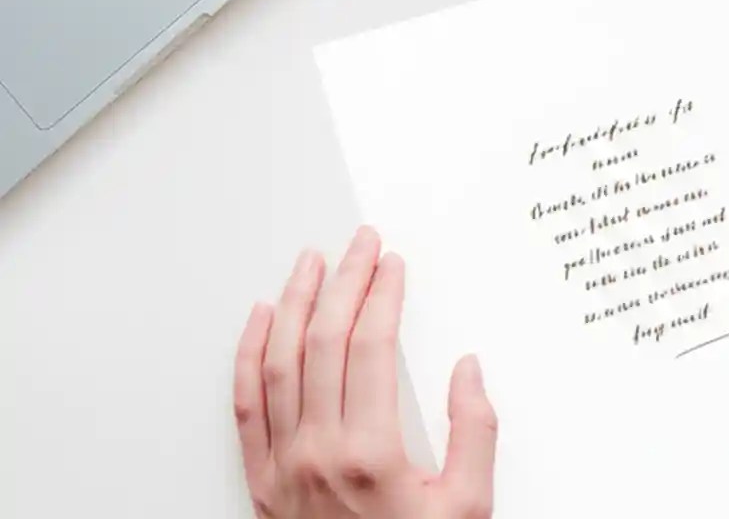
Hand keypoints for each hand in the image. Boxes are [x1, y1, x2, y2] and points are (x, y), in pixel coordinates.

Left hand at [234, 227, 497, 518]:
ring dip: (296, 303)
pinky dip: (248, 354)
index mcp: (371, 454)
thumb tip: (467, 370)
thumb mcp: (469, 509)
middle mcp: (317, 452)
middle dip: (345, 282)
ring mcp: (282, 465)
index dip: (382, 296)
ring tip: (311, 263)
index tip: (393, 265)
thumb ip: (474, 433)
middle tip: (361, 244)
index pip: (372, 347)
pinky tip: (261, 320)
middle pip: (323, 342)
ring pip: (278, 362)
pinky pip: (245, 403)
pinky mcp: (263, 481)